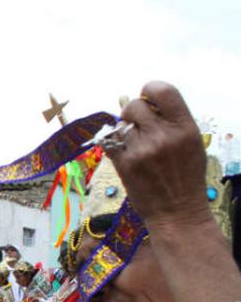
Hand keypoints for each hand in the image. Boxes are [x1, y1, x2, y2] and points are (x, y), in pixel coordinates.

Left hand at [110, 82, 208, 229]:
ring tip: (135, 143)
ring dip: (123, 130)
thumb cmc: (185, 176)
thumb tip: (146, 101)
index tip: (148, 100)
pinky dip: (115, 144)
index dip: (150, 90)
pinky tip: (126, 153)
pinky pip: (110, 142)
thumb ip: (171, 121)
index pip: (162, 90)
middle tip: (137, 124)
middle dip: (132, 111)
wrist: (176, 211)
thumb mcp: (191, 143)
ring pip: (119, 124)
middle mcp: (163, 136)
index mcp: (184, 127)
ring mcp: (141, 150)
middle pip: (134, 105)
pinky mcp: (124, 164)